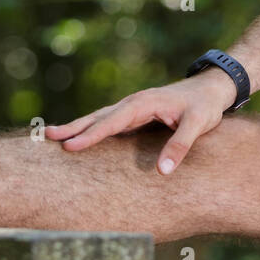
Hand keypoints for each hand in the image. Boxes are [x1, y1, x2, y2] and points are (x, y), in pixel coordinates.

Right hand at [45, 71, 237, 174]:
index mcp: (144, 103)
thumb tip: (162, 171)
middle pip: (98, 117)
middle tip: (47, 137)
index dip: (91, 135)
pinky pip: (109, 123)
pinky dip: (92, 129)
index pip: (112, 122)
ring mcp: (133, 108)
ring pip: (100, 119)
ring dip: (78, 127)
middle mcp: (134, 103)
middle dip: (73, 128)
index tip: (69, 146)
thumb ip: (180, 145)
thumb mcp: (198, 124)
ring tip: (54, 137)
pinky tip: (81, 138)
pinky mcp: (136, 115)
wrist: (212, 88)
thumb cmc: (205, 105)